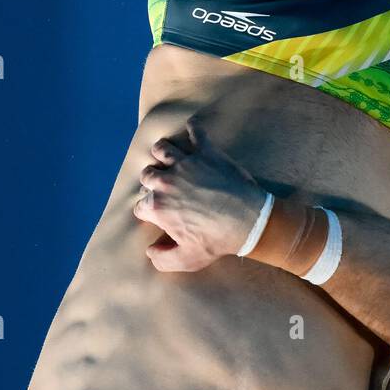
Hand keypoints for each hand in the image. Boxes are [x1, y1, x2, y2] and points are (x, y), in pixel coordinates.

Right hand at [133, 117, 265, 271]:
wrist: (248, 221)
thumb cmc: (217, 242)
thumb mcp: (187, 260)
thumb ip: (162, 259)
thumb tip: (150, 251)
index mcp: (159, 207)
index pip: (141, 205)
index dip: (147, 210)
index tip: (155, 212)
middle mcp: (167, 181)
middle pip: (147, 174)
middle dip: (150, 180)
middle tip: (160, 184)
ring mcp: (186, 163)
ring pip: (161, 149)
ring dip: (161, 153)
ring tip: (166, 157)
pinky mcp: (207, 152)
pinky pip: (196, 132)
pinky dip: (193, 129)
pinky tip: (192, 129)